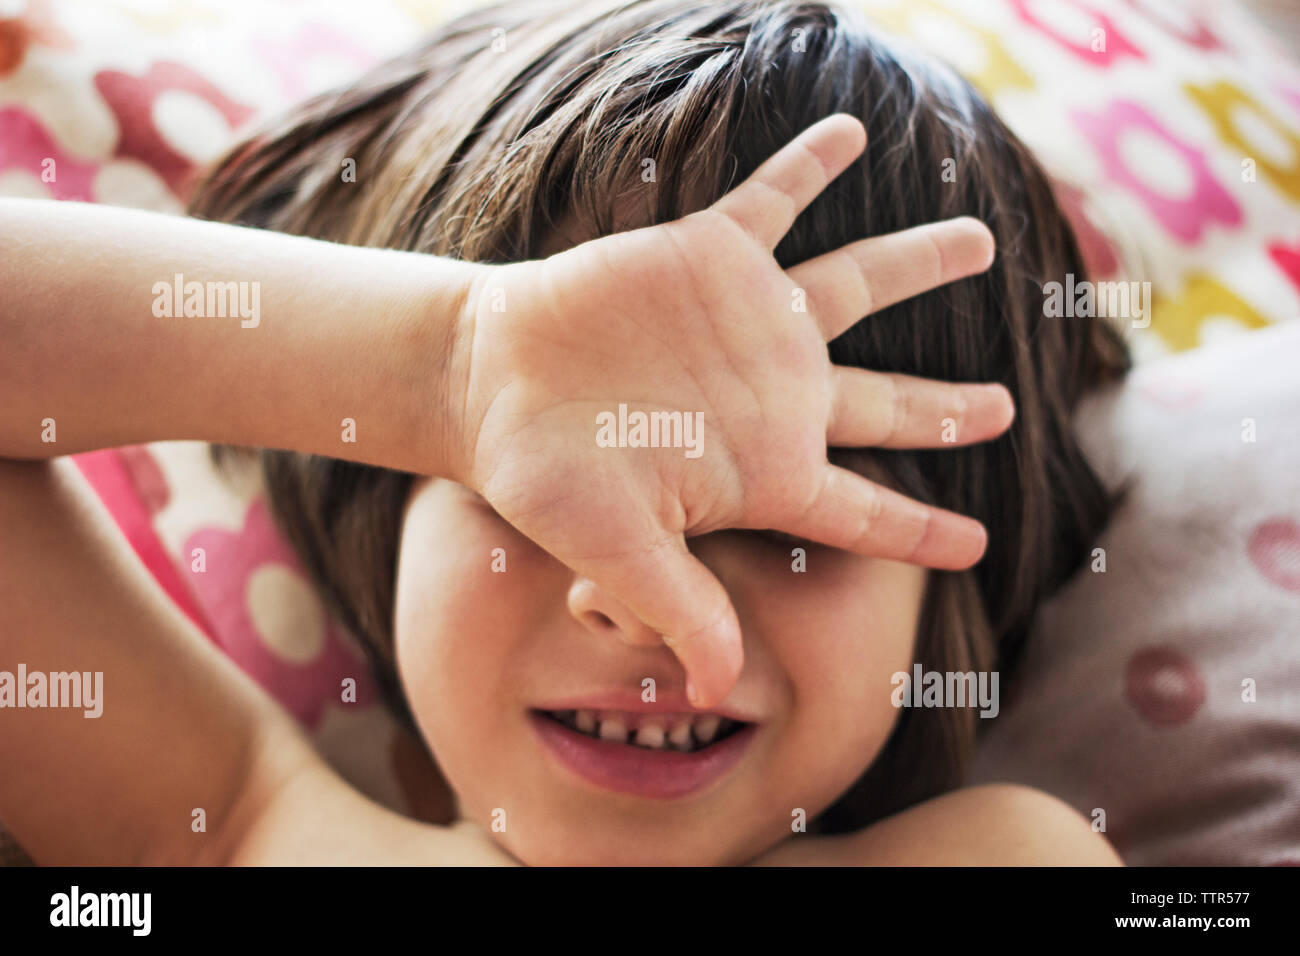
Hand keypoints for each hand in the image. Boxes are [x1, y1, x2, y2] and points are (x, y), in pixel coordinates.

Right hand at [447, 114, 1012, 707]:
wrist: (489, 383)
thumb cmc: (546, 476)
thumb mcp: (615, 549)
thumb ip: (679, 605)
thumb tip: (719, 688)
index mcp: (764, 471)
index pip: (863, 510)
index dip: (921, 530)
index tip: (976, 546)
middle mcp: (774, 396)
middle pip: (887, 404)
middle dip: (947, 406)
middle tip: (1005, 408)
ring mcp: (749, 323)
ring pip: (858, 287)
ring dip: (919, 262)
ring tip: (980, 240)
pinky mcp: (709, 257)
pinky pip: (774, 201)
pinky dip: (810, 165)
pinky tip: (849, 131)